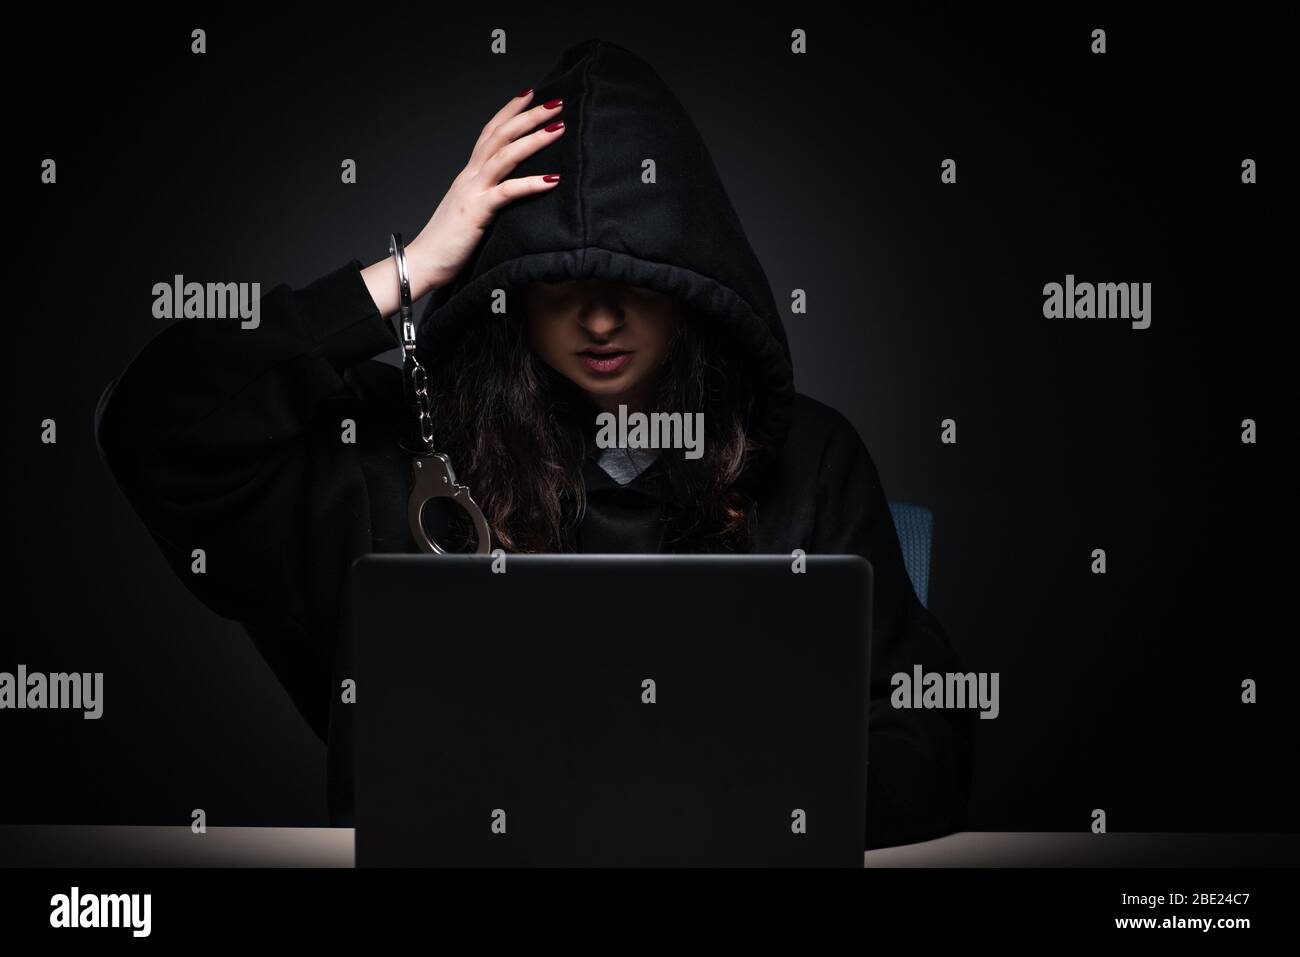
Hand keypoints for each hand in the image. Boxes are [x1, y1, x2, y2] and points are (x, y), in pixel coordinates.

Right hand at [362, 89, 564, 316]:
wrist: (422, 264)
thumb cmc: (448, 244)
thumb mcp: (471, 213)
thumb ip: (487, 198)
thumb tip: (508, 193)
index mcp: (468, 175)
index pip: (490, 133)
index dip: (510, 112)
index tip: (530, 95)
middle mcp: (469, 176)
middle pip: (500, 135)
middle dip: (529, 115)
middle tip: (556, 102)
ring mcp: (472, 192)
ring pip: (505, 155)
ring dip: (534, 138)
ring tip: (558, 127)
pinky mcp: (477, 213)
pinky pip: (507, 192)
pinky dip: (530, 183)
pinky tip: (552, 179)